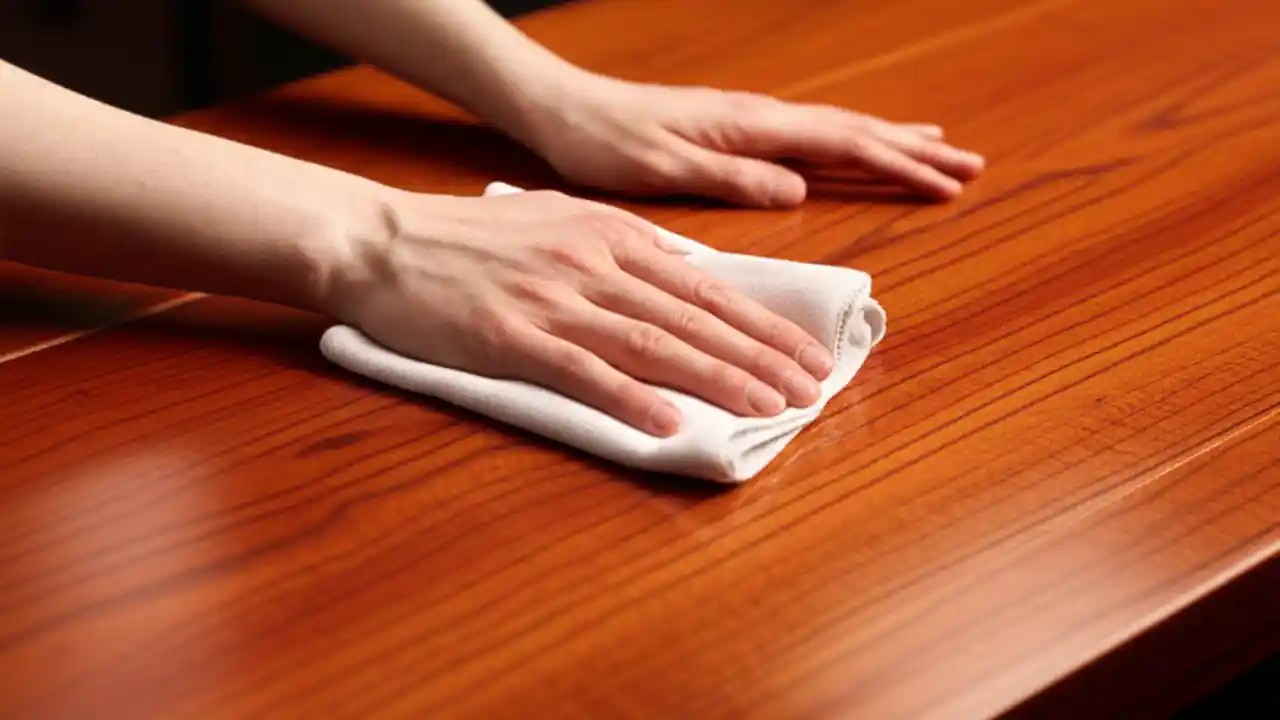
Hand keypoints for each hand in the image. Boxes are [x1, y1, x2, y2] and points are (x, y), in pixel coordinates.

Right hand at [329, 189, 834, 435]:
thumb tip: (683, 274)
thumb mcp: (557, 219)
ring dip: (719, 378)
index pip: (707, 287)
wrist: (381, 242)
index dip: (764, 325)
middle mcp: (594, 263)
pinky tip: (669, 424)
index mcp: (611, 234)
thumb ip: (621, 246)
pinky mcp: (511, 337)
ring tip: (769, 408)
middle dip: (762, 357)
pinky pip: (581, 371)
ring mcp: (554, 300)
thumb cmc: (469, 237)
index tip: (809, 354)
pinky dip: (629, 397)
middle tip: (812, 390)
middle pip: (695, 318)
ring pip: (655, 343)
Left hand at [514, 74, 983, 206]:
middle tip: (971, 166)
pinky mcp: (735, 131)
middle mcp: (759, 117)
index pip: (842, 144)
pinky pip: (810, 137)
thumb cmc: (604, 142)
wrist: (563, 109)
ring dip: (891, 143)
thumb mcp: (663, 167)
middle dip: (914, 151)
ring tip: (940, 151)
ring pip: (838, 130)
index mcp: (750, 126)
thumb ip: (732, 178)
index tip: (948, 182)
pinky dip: (849, 144)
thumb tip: (799, 190)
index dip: (898, 164)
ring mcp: (749, 121)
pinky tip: (858, 149)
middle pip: (854, 131)